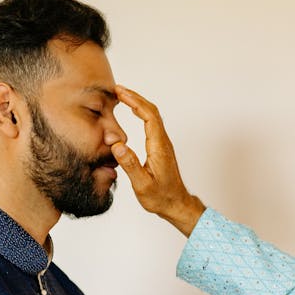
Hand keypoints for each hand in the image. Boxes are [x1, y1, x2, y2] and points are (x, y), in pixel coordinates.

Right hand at [111, 86, 205, 235]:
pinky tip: (133, 112)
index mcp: (159, 147)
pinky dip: (141, 113)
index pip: (149, 117)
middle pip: (152, 112)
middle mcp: (163, 142)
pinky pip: (152, 124)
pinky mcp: (161, 148)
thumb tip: (118, 144)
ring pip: (153, 116)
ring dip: (138, 103)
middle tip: (118, 89)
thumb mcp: (142, 184)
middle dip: (135, 97)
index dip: (135, 102)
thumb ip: (130, 164)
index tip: (121, 93)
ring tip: (122, 96)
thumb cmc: (160, 197)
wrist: (176, 204)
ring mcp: (163, 144)